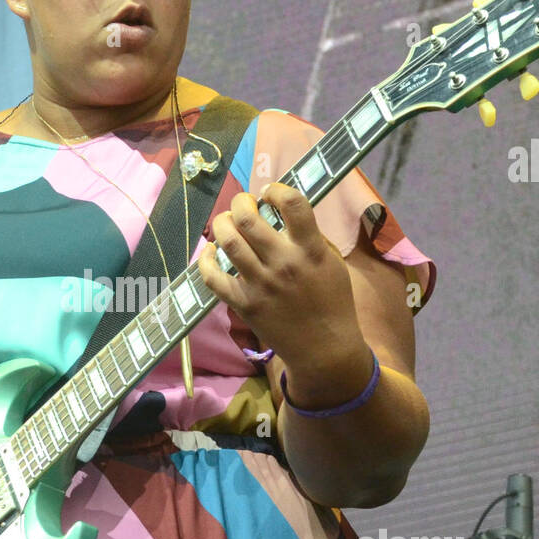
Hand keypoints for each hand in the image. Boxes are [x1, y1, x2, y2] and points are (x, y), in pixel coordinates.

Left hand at [197, 182, 366, 378]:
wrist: (324, 349)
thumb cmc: (332, 301)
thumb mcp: (332, 262)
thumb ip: (309, 237)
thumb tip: (280, 213)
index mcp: (311, 250)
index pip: (293, 203)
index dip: (276, 190)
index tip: (270, 194)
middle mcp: (284, 264)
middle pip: (248, 218)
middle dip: (241, 202)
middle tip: (244, 205)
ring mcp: (261, 285)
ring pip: (228, 242)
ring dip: (223, 224)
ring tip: (228, 222)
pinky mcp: (244, 304)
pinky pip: (213, 277)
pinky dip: (206, 259)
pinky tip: (211, 251)